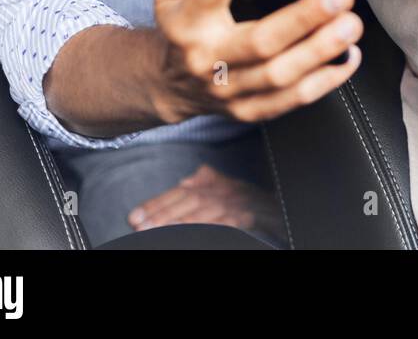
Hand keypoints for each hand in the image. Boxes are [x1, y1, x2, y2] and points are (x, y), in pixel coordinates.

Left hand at [128, 164, 284, 239]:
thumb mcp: (229, 186)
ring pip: (201, 214)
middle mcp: (224, 191)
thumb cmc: (252, 200)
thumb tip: (186, 180)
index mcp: (216, 183)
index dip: (157, 204)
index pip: (181, 193)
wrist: (284, 207)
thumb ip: (208, 181)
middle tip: (139, 227)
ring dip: (176, 223)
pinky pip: (220, 225)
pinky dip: (202, 230)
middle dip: (162, 214)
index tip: (134, 217)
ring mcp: (235, 205)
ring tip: (154, 234)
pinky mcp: (245, 218)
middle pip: (188, 202)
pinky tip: (187, 236)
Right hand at [151, 0, 361, 123]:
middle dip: (303, 18)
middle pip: (259, 42)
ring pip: (281, 75)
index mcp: (187, 21)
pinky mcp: (249, 109)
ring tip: (351, 24)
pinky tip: (348, 56)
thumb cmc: (182, 25)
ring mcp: (229, 89)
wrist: (170, 84)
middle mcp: (207, 58)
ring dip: (322, 50)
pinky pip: (292, 99)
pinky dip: (326, 80)